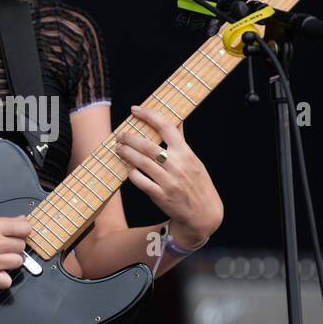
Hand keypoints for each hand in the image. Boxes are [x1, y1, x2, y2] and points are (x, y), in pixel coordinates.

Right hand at [0, 213, 31, 288]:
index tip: (17, 235)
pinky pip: (6, 282)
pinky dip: (3, 279)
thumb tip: (19, 222)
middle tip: (3, 247)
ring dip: (10, 262)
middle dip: (14, 247)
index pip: (25, 229)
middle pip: (21, 247)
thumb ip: (0, 221)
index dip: (22, 232)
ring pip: (17, 263)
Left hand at [114, 104, 223, 248]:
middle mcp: (177, 165)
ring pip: (141, 163)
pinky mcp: (161, 196)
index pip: (166, 126)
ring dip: (126, 153)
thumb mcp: (194, 160)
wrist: (204, 213)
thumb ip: (182, 141)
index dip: (149, 115)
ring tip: (118, 148)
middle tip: (120, 134)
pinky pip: (141, 181)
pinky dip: (132, 173)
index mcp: (186, 153)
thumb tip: (177, 121)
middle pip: (148, 145)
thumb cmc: (197, 184)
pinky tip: (128, 168)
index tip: (135, 109)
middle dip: (130, 137)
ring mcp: (169, 181)